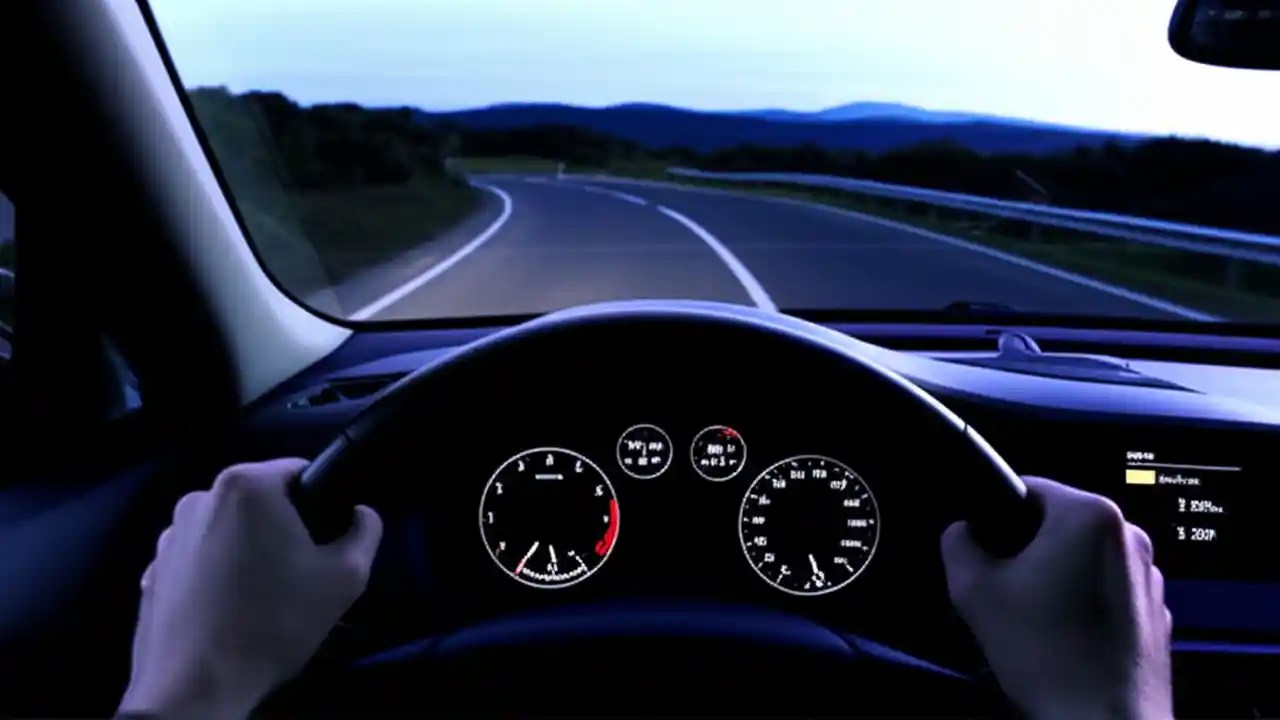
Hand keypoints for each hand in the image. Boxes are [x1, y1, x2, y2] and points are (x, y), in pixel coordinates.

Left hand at [119, 458, 382, 719]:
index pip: (298, 471)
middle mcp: (199, 497)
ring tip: (261, 598)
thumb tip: (362, 514)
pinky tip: (229, 611)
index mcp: (247, 485)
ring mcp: (168, 535)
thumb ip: (364, 532)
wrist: (195, 686)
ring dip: (245, 550)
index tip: (325, 541)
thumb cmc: (274, 622)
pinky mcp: (151, 570)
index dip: (320, 504)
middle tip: (299, 574)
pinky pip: (197, 560)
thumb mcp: (345, 578)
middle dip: (281, 529)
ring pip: (227, 530)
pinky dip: (215, 576)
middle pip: (259, 501)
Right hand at [942, 476, 1171, 719]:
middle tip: (1004, 592)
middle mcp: (1130, 536)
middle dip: (1027, 553)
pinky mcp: (1157, 612)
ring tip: (1034, 621)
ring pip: (1083, 560)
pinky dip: (1083, 606)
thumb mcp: (974, 591)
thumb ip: (958, 544)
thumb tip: (962, 532)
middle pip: (1058, 526)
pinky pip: (1107, 593)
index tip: (983, 553)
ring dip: (1057, 579)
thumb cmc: (1045, 654)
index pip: (1028, 488)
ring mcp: (1150, 577)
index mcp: (1090, 515)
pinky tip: (1063, 638)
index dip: (995, 518)